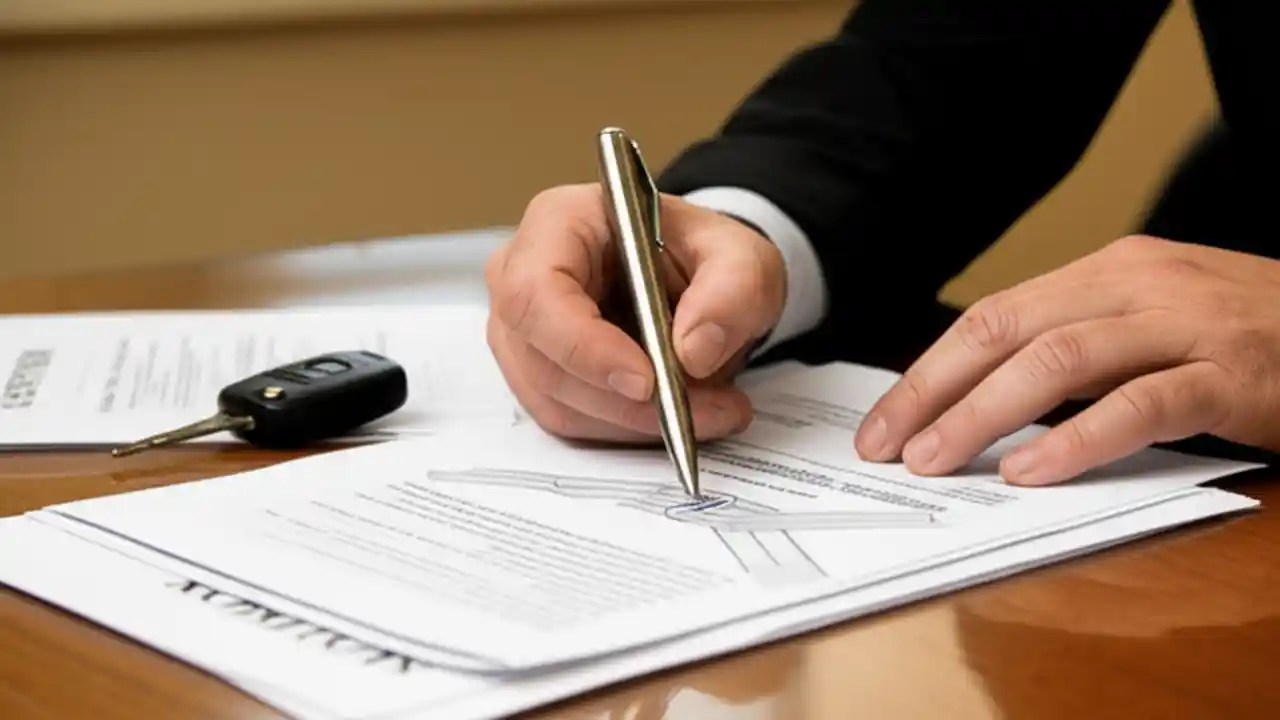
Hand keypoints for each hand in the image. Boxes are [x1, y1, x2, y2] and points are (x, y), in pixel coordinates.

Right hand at [485, 184, 785, 441]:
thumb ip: (734, 289)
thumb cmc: (702, 254)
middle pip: (544, 358)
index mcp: (560, 221)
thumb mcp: (742, 255)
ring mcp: (522, 330)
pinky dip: (626, 428)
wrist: (695, 277)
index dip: (583, 346)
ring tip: (711, 409)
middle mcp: (522, 273)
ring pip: (557, 400)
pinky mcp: (536, 374)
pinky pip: (569, 419)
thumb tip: (694, 351)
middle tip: (706, 409)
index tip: (647, 382)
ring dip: (634, 420)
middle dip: (626, 400)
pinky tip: (678, 411)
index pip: (537, 291)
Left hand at [854, 235, 1279, 484]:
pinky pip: (1142, 405)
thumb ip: (1078, 345)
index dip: (929, 372)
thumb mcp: (1151, 321)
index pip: (992, 317)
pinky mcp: (1234, 374)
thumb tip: (982, 399)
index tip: (884, 422)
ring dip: (984, 416)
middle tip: (886, 446)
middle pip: (1006, 332)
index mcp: (1107, 272)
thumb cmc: (1246, 334)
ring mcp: (1187, 325)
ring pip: (1059, 361)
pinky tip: (1031, 472)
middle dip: (934, 392)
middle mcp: (1137, 285)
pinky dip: (1078, 440)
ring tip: (937, 461)